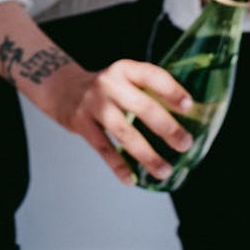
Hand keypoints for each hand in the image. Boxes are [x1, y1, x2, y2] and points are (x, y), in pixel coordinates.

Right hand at [48, 60, 194, 183]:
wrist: (61, 89)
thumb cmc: (103, 88)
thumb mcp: (123, 78)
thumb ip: (146, 91)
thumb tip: (185, 117)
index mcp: (124, 70)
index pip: (152, 77)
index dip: (171, 91)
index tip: (189, 106)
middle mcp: (109, 85)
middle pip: (142, 107)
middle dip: (166, 128)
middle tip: (184, 144)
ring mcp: (93, 105)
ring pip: (123, 132)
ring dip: (146, 154)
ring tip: (163, 170)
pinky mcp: (80, 124)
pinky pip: (103, 148)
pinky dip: (117, 165)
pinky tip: (129, 179)